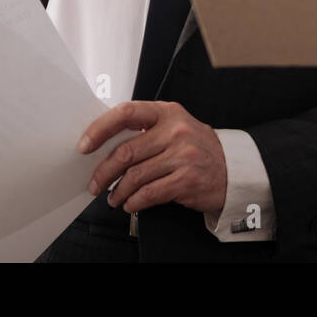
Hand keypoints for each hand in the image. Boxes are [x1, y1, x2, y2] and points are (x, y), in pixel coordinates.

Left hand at [78, 101, 226, 214]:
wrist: (232, 168)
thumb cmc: (197, 148)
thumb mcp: (175, 128)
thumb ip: (145, 130)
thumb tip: (104, 144)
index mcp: (168, 112)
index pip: (126, 113)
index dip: (100, 129)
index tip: (85, 145)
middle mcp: (175, 131)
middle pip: (126, 151)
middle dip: (103, 171)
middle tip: (95, 183)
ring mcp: (183, 155)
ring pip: (135, 176)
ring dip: (118, 191)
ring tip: (114, 197)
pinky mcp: (187, 179)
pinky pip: (149, 193)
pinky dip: (134, 202)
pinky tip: (131, 203)